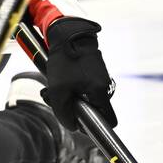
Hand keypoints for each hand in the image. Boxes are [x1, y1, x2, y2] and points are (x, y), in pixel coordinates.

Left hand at [42, 17, 115, 131]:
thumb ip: (64, 113)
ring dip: (67, 97)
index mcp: (100, 92)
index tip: (79, 123)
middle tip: (55, 101)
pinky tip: (57, 79)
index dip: (96, 127)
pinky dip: (68, 87)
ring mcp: (98, 77)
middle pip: (93, 110)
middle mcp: (104, 85)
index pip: (110, 120)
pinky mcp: (91, 70)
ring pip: (84, 98)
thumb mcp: (58, 91)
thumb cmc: (64, 62)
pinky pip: (81, 86)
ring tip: (52, 88)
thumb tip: (73, 126)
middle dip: (73, 109)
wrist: (66, 34)